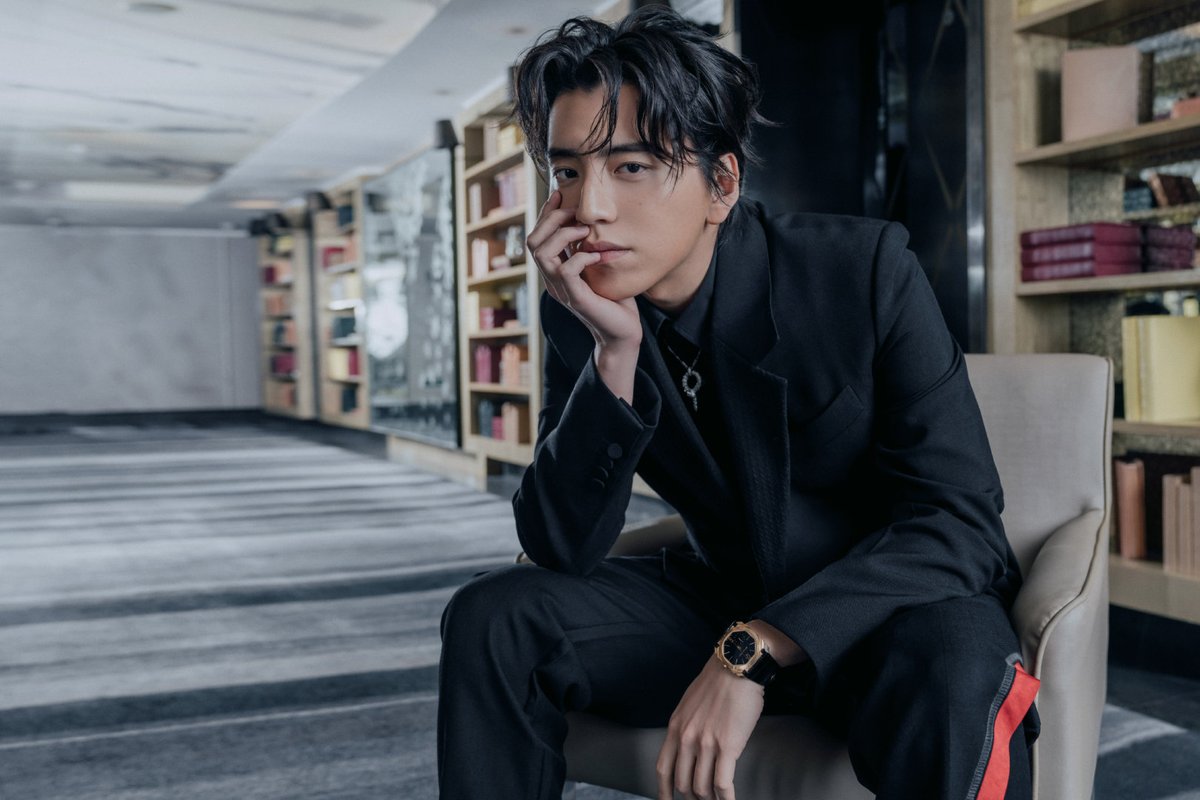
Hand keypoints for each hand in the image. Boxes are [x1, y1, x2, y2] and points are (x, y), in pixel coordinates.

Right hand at [527, 190, 641, 349]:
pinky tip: (597, 255)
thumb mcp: (598, 268)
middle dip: (552, 219)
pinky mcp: (576, 299)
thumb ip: (588, 249)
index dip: (546, 214)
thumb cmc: (614, 300)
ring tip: (586, 232)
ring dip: (564, 235)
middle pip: (533, 242)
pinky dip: (581, 257)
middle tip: (575, 212)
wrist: (621, 334)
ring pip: (542, 254)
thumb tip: (589, 221)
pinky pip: (567, 270)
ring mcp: (561, 290)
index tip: (560, 194)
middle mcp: (552, 280)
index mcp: (554, 272)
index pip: (537, 237)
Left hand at [656, 656, 763, 799]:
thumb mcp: (689, 704)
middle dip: (692, 797)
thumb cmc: (717, 683)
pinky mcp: (728, 746)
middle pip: (683, 783)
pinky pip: (723, 783)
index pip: (663, 769)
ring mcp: (706, 743)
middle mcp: (686, 738)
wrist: (736, 668)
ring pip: (702, 787)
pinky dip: (726, 798)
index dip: (663, 792)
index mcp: (675, 727)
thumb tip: (687, 745)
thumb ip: (685, 726)